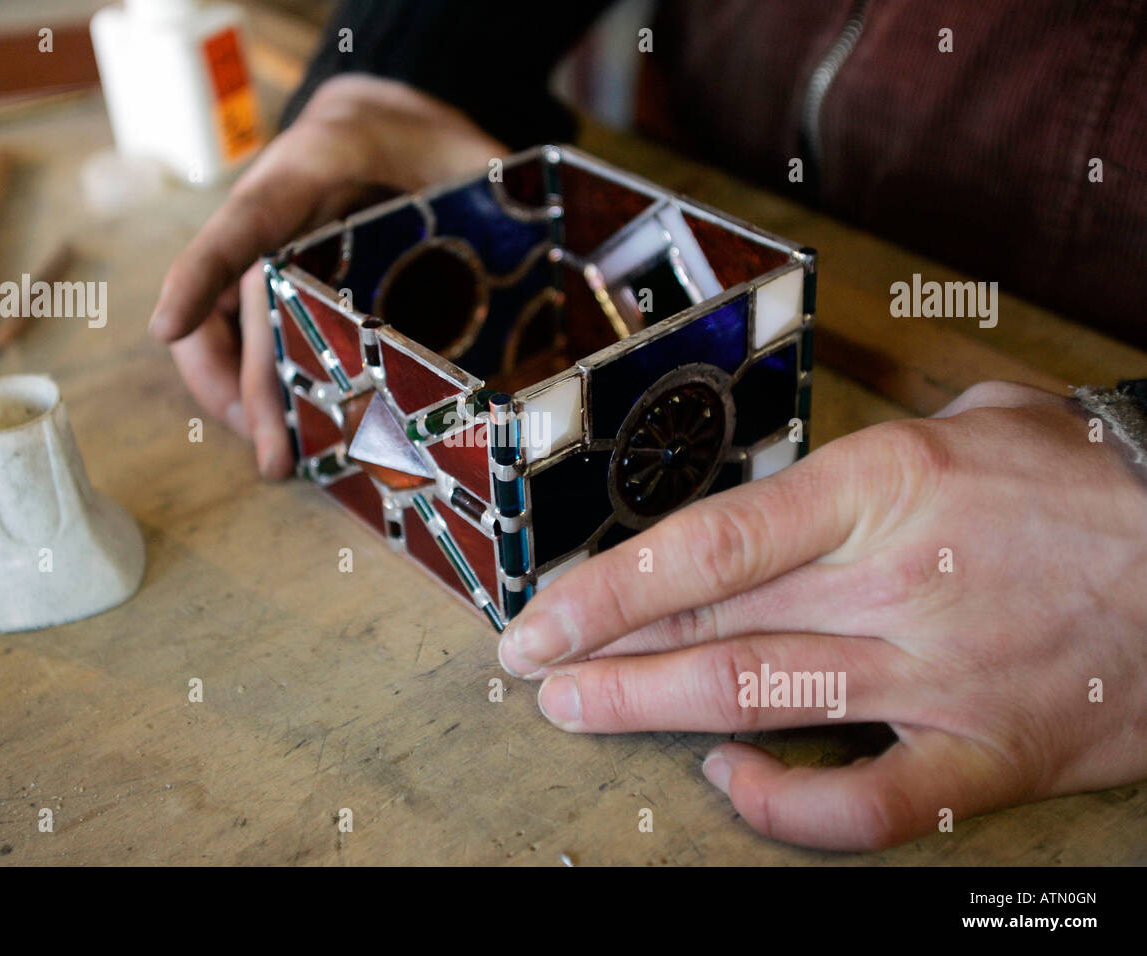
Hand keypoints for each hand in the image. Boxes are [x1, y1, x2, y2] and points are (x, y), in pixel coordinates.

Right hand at [148, 75, 504, 478]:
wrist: (387, 121)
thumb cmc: (422, 134)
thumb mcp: (467, 148)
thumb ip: (495, 194)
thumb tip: (572, 274)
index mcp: (314, 169)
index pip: (250, 217)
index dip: (204, 272)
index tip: (166, 325)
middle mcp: (277, 214)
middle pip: (243, 303)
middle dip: (249, 385)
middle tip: (272, 456)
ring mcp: (273, 251)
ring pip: (229, 326)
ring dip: (240, 395)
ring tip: (275, 455)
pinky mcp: (284, 283)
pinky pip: (248, 333)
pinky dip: (257, 380)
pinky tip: (291, 423)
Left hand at [497, 381, 1146, 849]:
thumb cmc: (1088, 478)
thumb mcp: (975, 420)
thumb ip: (864, 462)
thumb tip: (784, 492)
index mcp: (883, 487)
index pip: (712, 541)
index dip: (611, 586)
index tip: (544, 614)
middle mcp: (897, 581)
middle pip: (716, 624)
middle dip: (607, 652)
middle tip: (533, 669)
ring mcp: (942, 673)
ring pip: (764, 700)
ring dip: (654, 711)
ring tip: (579, 711)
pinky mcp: (990, 749)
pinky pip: (872, 803)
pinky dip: (792, 806)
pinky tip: (731, 783)